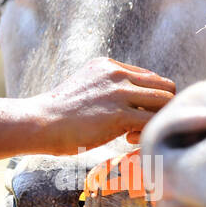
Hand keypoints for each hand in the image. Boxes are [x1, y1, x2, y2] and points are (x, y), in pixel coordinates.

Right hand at [30, 57, 175, 153]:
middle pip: (166, 86)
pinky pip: (153, 123)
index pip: (150, 78)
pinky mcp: (119, 114)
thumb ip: (107, 88)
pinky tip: (127, 140)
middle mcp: (118, 73)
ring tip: (133, 133)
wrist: (39, 122)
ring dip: (157, 121)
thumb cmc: (58, 113)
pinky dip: (147, 134)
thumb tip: (130, 103)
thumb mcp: (84, 87)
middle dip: (160, 108)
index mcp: (109, 65)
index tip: (131, 115)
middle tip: (139, 125)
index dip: (147, 99)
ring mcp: (119, 92)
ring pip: (166, 102)